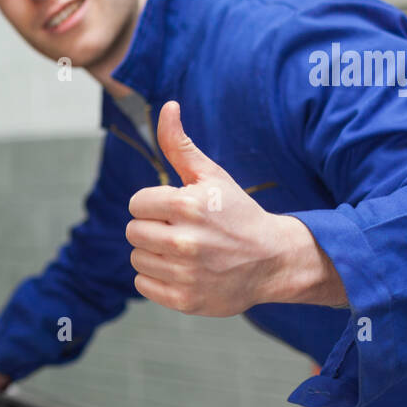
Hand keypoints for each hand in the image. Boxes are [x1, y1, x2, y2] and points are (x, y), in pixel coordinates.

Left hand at [125, 101, 344, 315]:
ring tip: (184, 251)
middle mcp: (184, 241)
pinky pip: (143, 284)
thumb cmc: (237, 214)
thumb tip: (167, 106)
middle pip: (133, 231)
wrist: (273, 260)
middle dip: (152, 228)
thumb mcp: (212, 176)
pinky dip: (158, 278)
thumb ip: (181, 145)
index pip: (136, 203)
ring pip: (137, 258)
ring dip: (154, 253)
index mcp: (187, 206)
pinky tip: (183, 271)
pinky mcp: (185, 300)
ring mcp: (185, 273)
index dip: (154, 205)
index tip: (177, 210)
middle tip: (181, 231)